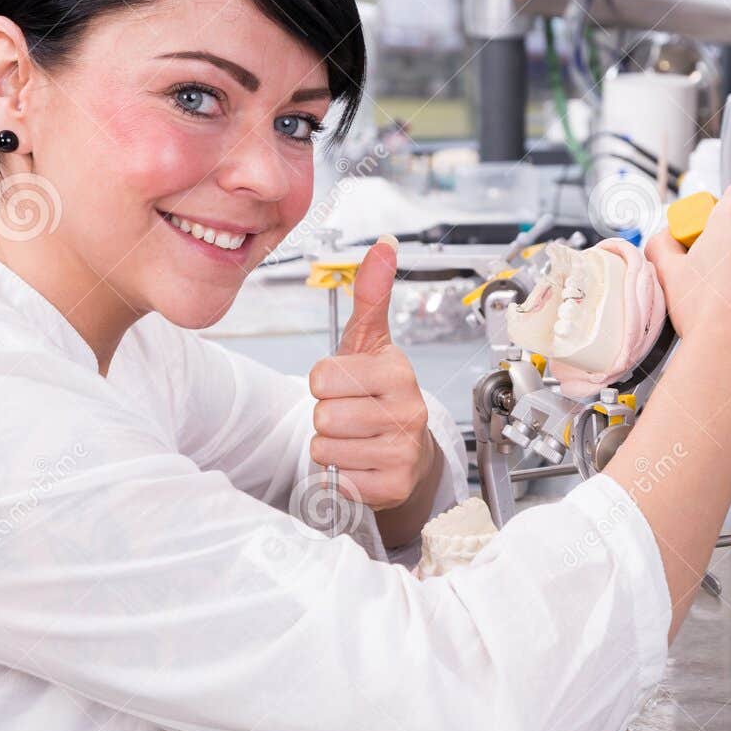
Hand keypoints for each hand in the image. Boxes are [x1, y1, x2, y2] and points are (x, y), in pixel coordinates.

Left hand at [308, 236, 435, 510]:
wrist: (408, 452)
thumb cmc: (380, 393)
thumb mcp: (370, 343)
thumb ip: (370, 294)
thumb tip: (384, 245)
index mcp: (397, 371)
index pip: (322, 376)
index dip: (323, 383)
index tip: (345, 385)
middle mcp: (408, 411)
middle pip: (323, 414)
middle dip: (327, 417)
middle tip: (350, 415)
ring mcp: (403, 450)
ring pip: (324, 447)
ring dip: (331, 446)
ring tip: (356, 438)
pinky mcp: (392, 485)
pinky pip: (337, 480)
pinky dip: (341, 476)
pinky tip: (362, 463)